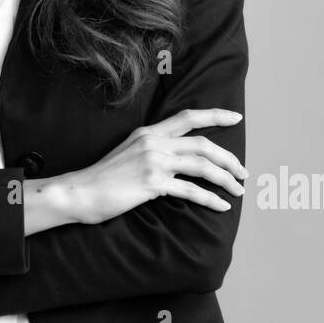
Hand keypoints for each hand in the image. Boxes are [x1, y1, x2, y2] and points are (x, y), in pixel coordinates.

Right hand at [67, 108, 245, 224]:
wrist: (80, 191)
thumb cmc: (103, 178)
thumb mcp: (128, 152)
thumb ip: (151, 150)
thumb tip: (175, 158)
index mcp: (149, 132)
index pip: (188, 117)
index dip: (215, 116)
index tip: (236, 118)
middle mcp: (154, 142)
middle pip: (203, 144)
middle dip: (228, 158)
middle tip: (243, 171)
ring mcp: (153, 161)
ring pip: (202, 165)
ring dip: (225, 178)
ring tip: (238, 190)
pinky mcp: (152, 183)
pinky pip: (191, 190)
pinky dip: (211, 199)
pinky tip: (221, 206)